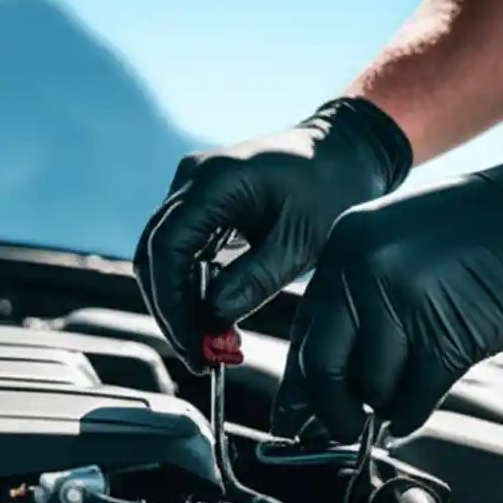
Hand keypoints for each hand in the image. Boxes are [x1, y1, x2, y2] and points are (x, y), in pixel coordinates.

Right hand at [134, 97, 411, 373]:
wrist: (348, 147)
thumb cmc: (334, 186)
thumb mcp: (301, 242)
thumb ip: (252, 282)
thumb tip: (211, 322)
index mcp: (214, 181)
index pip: (167, 249)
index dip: (172, 304)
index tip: (193, 344)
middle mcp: (191, 178)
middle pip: (154, 254)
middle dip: (170, 310)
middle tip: (197, 355)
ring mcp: (192, 187)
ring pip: (161, 254)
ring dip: (178, 300)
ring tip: (206, 343)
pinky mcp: (202, 200)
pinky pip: (180, 247)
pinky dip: (190, 284)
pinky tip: (211, 313)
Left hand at [277, 132, 502, 441]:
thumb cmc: (483, 224)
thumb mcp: (396, 238)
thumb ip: (360, 292)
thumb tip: (333, 367)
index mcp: (344, 249)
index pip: (305, 330)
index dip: (299, 381)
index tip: (294, 415)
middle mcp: (362, 274)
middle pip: (322, 367)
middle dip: (329, 410)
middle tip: (340, 429)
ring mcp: (403, 304)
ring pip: (372, 388)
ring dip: (383, 406)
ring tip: (398, 401)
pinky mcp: (448, 336)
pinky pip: (414, 397)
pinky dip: (411, 416)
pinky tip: (414, 414)